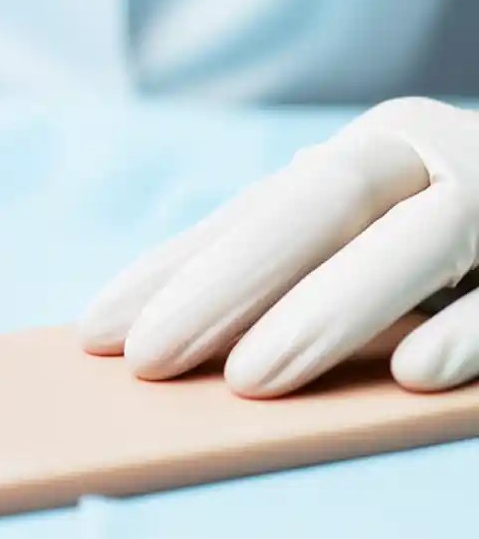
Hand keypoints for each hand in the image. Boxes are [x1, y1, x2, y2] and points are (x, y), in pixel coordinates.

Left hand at [78, 97, 478, 396]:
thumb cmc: (432, 242)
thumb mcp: (349, 243)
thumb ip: (262, 272)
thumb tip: (127, 328)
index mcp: (366, 157)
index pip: (251, 215)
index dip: (172, 272)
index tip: (97, 335)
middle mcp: (428, 160)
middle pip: (320, 206)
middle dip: (229, 283)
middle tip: (153, 361)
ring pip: (419, 238)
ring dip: (333, 308)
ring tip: (253, 382)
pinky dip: (472, 325)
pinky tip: (415, 370)